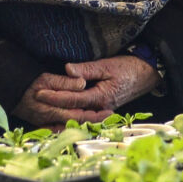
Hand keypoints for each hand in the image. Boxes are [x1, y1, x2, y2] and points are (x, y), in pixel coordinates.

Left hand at [30, 56, 158, 120]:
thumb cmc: (129, 68)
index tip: (40, 93)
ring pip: (78, 117)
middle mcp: (101, 107)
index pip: (73, 99)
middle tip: (35, 102)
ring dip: (61, 114)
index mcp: (101, 96)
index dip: (55, 97)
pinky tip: (60, 115)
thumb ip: (87, 69)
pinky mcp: (103, 109)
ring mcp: (102, 110)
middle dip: (53, 108)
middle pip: (73, 112)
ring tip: (42, 111)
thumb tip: (67, 70)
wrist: (147, 74)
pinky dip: (72, 116)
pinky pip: (85, 115)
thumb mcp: (107, 65)